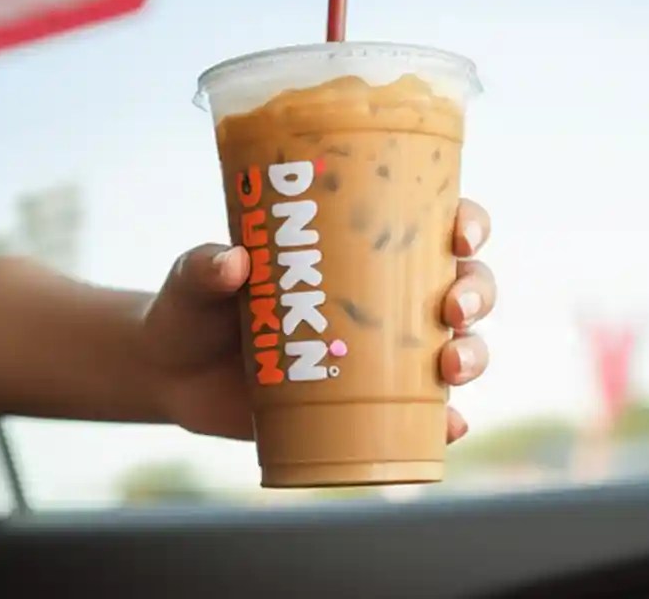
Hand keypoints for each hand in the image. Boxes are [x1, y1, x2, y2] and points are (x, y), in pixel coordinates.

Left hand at [143, 199, 495, 441]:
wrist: (171, 375)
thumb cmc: (192, 308)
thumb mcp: (193, 279)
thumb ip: (204, 267)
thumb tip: (232, 262)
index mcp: (356, 249)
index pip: (433, 224)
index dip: (468, 222)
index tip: (462, 232)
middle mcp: (381, 298)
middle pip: (461, 286)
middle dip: (476, 293)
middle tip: (453, 308)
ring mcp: (378, 355)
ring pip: (455, 348)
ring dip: (472, 355)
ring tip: (451, 367)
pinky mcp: (364, 406)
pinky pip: (423, 417)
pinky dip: (447, 423)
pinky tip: (452, 426)